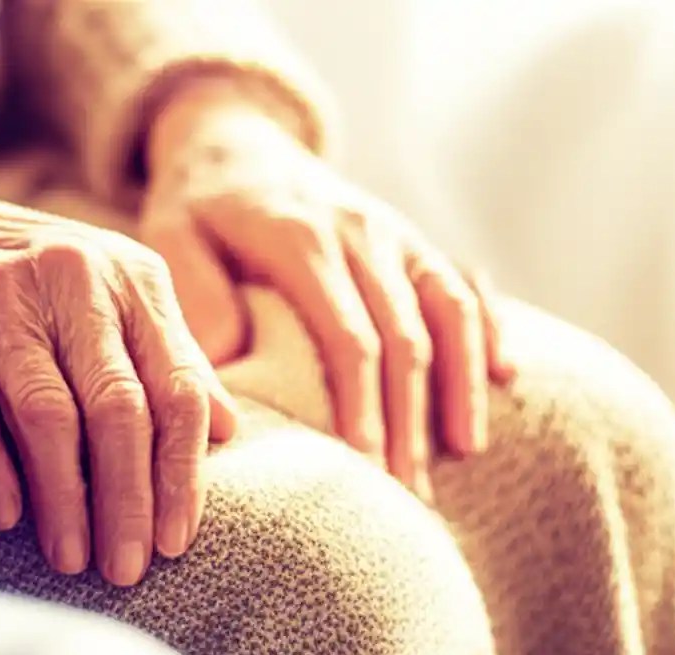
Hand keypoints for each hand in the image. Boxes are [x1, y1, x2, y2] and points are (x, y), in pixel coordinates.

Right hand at [0, 145, 239, 585]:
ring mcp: (1, 290)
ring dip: (61, 498)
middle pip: (117, 406)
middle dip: (125, 499)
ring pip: (46, 413)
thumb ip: (166, 356)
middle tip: (124, 570)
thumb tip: (225, 428)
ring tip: (71, 557)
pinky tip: (6, 516)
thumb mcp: (111, 298)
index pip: (176, 388)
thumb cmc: (29, 283)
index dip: (181, 474)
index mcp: (131, 278)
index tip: (176, 542)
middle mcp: (74, 274)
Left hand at [142, 79, 515, 496]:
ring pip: (448, 309)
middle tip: (405, 493)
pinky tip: (504, 375)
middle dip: (410, 419)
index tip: (363, 463)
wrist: (231, 140)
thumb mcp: (170, 238)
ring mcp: (394, 231)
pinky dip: (488, 326)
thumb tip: (231, 366)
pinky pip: (464, 280)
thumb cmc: (196, 207)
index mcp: (300, 238)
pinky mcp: (411, 238)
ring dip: (460, 383)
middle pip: (405, 336)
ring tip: (463, 451)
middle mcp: (360, 231)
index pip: (348, 335)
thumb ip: (197, 297)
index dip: (362, 403)